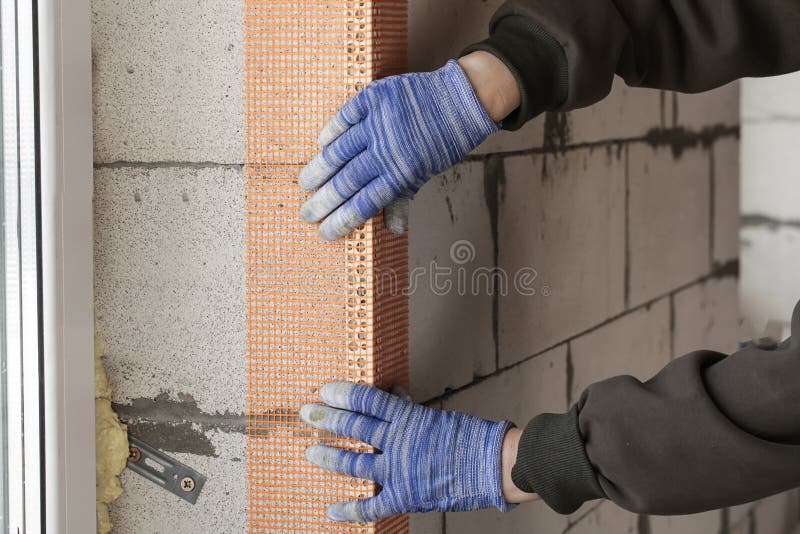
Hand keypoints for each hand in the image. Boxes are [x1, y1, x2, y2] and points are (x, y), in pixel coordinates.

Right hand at [298, 59, 499, 240]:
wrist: (461, 99)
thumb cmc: (442, 142)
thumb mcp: (426, 173)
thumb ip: (403, 198)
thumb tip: (393, 231)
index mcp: (400, 174)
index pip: (363, 205)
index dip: (341, 221)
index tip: (324, 233)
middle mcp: (386, 151)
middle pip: (346, 182)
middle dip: (323, 203)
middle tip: (306, 215)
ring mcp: (378, 122)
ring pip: (338, 151)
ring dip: (319, 170)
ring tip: (305, 185)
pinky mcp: (374, 97)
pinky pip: (344, 118)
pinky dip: (330, 133)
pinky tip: (321, 147)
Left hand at [300, 382, 513, 521]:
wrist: (493, 466)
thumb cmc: (469, 438)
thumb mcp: (437, 416)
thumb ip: (410, 409)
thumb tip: (394, 392)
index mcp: (408, 418)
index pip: (368, 401)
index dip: (344, 394)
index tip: (325, 389)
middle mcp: (399, 442)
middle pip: (355, 427)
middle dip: (328, 419)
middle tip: (307, 413)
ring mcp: (399, 470)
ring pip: (355, 462)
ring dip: (329, 457)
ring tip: (310, 451)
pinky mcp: (404, 495)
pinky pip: (371, 506)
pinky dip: (350, 510)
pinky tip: (331, 511)